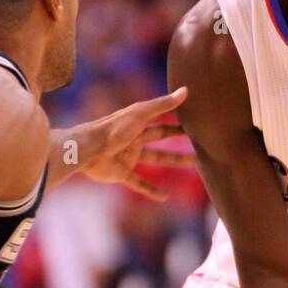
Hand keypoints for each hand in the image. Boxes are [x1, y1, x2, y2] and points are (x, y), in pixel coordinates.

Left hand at [76, 87, 195, 200]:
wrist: (88, 149)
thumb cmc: (114, 128)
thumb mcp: (141, 113)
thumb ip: (163, 104)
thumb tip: (186, 90)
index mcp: (137, 122)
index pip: (161, 117)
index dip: (175, 116)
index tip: (193, 117)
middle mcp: (134, 138)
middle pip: (160, 136)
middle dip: (178, 136)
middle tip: (198, 138)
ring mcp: (129, 156)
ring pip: (156, 158)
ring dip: (174, 161)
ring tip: (195, 163)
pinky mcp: (122, 173)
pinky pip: (140, 183)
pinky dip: (152, 190)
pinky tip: (165, 197)